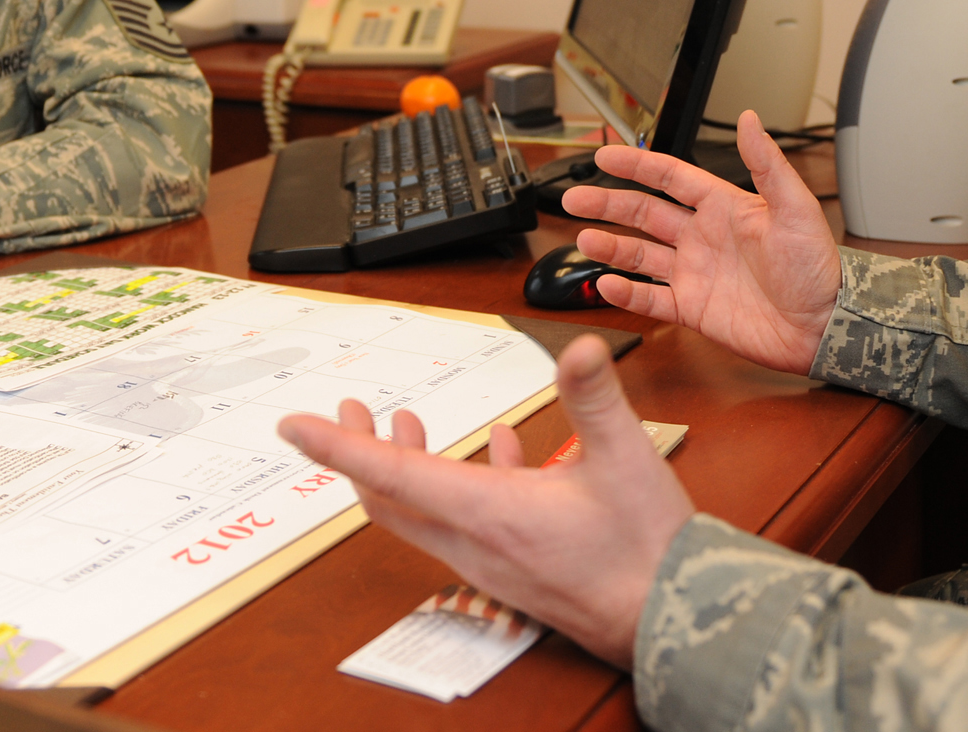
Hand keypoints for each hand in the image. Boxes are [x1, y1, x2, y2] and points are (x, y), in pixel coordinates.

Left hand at [276, 334, 692, 668]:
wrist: (671, 621)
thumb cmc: (647, 550)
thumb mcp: (625, 458)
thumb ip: (596, 397)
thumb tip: (579, 347)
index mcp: (487, 513)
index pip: (390, 475)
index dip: (337, 447)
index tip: (295, 425)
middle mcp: (475, 543)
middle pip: (390, 498)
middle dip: (361, 451)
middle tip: (347, 411)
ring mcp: (491, 561)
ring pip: (422, 513)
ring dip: (406, 466)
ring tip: (406, 425)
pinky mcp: (514, 568)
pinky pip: (464, 525)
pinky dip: (461, 483)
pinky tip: (499, 454)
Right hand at [562, 110, 841, 375]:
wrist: (825, 325)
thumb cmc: (819, 268)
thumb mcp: (796, 210)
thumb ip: (767, 165)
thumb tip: (751, 119)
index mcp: (723, 207)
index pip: (669, 177)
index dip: (636, 164)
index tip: (604, 154)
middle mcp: (702, 237)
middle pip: (643, 213)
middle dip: (607, 203)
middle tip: (573, 198)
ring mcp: (695, 273)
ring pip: (640, 255)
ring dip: (610, 246)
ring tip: (584, 239)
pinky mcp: (694, 309)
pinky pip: (651, 298)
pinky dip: (626, 293)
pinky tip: (606, 284)